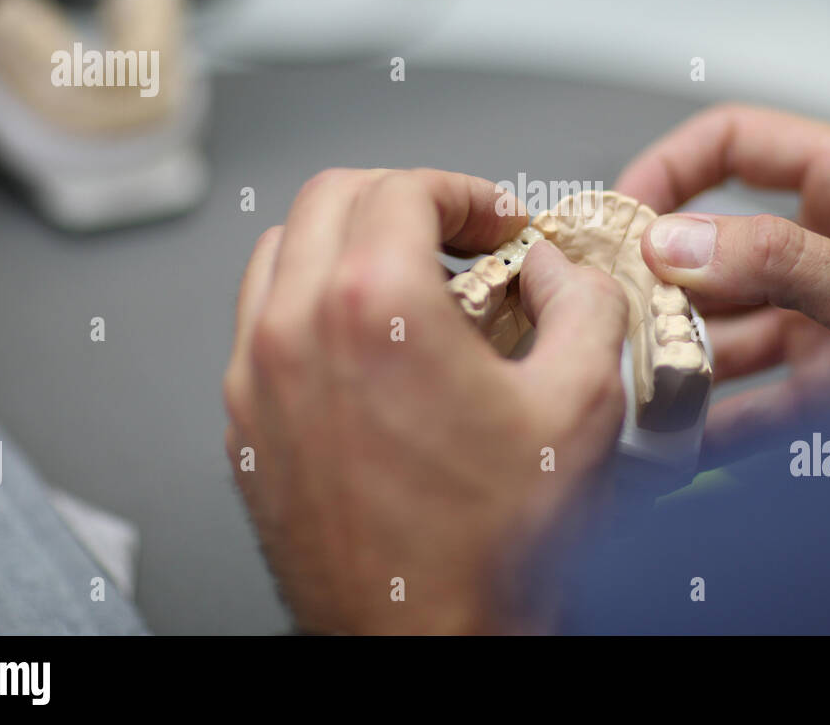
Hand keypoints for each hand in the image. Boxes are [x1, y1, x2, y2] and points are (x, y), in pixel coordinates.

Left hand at [223, 168, 628, 633]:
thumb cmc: (494, 547)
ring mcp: (257, 381)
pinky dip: (311, 305)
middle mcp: (295, 331)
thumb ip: (584, 301)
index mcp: (374, 306)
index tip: (499, 224)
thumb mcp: (584, 401)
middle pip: (332, 199)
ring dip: (348, 245)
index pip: (404, 187)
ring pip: (282, 253)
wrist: (430, 643)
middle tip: (459, 239)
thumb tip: (558, 269)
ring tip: (410, 285)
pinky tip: (367, 350)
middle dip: (405, 201)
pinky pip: (261, 325)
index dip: (467, 192)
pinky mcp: (245, 428)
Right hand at [615, 104, 829, 464]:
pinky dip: (717, 423)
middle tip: (609, 313)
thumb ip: (782, 265)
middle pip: (717, 248)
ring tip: (633, 385)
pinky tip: (679, 443)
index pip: (739, 144)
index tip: (621, 212)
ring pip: (727, 329)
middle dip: (661, 282)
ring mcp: (827, 319)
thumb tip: (676, 243)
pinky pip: (756, 402)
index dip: (673, 166)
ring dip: (681, 358)